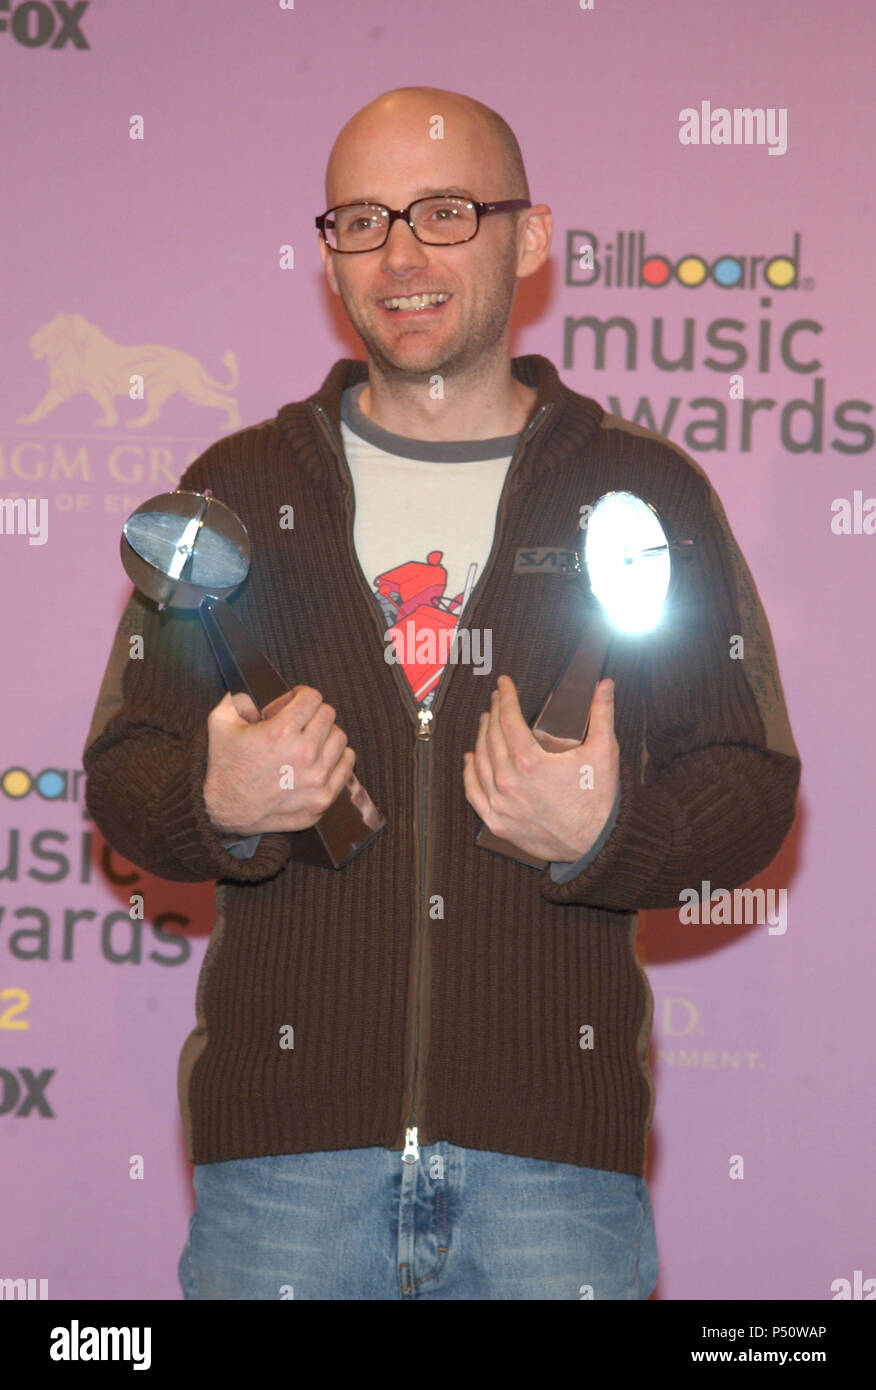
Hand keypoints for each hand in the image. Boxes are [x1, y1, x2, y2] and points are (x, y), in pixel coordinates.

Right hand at [203, 687, 355, 836]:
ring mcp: (316, 778)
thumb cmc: (224, 768)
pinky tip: (321, 759)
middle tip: (298, 723)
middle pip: (328, 715)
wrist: (225, 811)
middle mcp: (304, 754)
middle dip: (312, 714)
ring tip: (308, 741)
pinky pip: (346, 766)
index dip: (299, 696)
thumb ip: (237, 698)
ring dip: (325, 735)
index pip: (312, 697)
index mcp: (281, 732)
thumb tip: (253, 693)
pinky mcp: (323, 798)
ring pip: (340, 738)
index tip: (293, 703)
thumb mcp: (220, 723)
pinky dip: (337, 759)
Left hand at [463, 673, 618, 862]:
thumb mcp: (604, 752)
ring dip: (481, 738)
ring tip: (486, 722)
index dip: (506, 697)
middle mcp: (509, 782)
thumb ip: (602, 714)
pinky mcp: (498, 823)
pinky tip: (471, 759)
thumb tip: (604, 685)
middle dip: (494, 713)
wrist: (597, 844)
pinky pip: (474, 793)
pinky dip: (470, 773)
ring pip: (480, 762)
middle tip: (497, 699)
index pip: (509, 719)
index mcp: (530, 762)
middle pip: (492, 737)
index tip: (504, 684)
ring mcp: (501, 804)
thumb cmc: (600, 801)